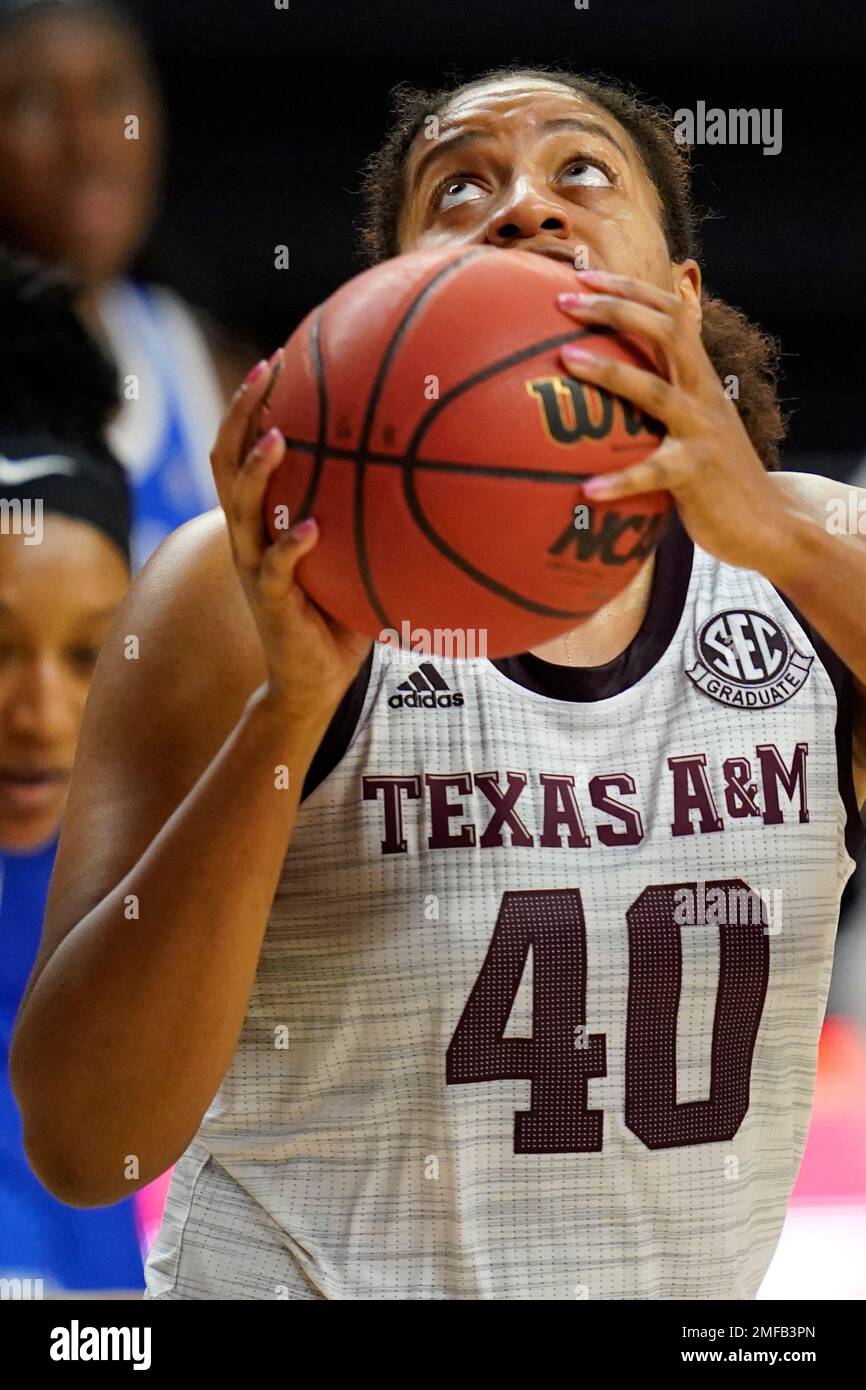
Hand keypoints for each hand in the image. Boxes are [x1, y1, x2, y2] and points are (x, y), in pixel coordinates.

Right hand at [210, 352, 371, 716]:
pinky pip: (276, 570)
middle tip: (266, 372)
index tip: (274, 359)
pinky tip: (309, 528)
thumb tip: (430, 471)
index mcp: (262, 519)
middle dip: (242, 414)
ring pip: (240, 509)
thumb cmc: (340, 613)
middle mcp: (249, 536)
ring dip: (256, 471)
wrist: (314, 681)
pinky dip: (290, 546)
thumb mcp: (355, 555)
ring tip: (278, 439)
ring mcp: (255, 568)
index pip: (242, 450)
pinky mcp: (270, 603)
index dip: (250, 406)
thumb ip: (370, 516)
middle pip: (226, 462)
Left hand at [556, 270, 788, 575]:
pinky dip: (619, 481)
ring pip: (656, 391)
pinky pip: (653, 472)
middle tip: (565, 301)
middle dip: (617, 308)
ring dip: (610, 371)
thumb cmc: (714, 473)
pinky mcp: (697, 474)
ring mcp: (702, 432)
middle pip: (666, 332)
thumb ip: (661, 395)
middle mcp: (703, 395)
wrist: (765, 521)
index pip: (670, 314)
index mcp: (699, 377)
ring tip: (566, 360)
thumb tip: (606, 381)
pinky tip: (587, 490)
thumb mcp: (692, 422)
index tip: (582, 276)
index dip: (629, 290)